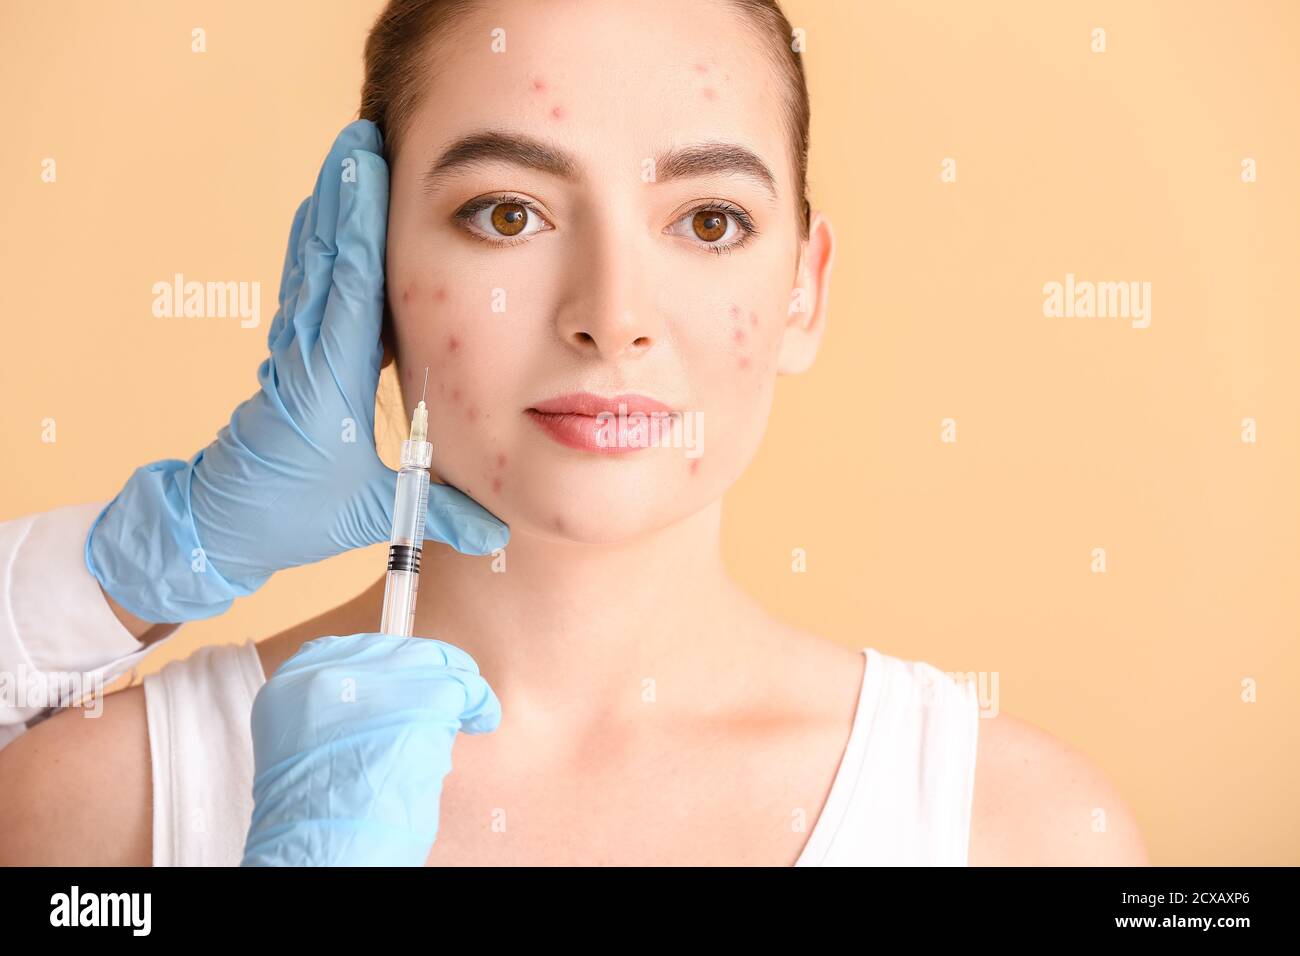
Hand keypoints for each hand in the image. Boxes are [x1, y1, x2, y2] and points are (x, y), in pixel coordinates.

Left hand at [86, 121, 506, 622]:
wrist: (223, 523)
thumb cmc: (294, 517)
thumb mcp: (372, 515)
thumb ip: (440, 515)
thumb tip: (501, 529)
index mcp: (328, 385)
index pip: (347, 293)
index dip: (358, 231)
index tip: (368, 176)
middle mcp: (306, 354)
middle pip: (324, 258)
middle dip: (344, 196)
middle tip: (360, 137)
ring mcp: (294, 349)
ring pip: (311, 261)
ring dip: (330, 204)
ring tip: (347, 152)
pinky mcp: (292, 352)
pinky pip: (305, 282)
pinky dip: (317, 238)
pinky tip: (327, 207)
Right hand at [241, 632, 500, 866]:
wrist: (319, 852)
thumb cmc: (316, 819)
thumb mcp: (301, 749)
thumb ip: (332, 712)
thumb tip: (380, 699)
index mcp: (293, 683)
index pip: (350, 651)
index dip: (386, 668)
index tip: (405, 684)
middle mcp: (330, 670)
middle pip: (394, 651)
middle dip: (422, 676)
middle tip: (444, 700)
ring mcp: (378, 680)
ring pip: (433, 662)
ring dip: (454, 688)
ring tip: (468, 710)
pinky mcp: (423, 697)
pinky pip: (466, 685)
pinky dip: (481, 704)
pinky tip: (482, 720)